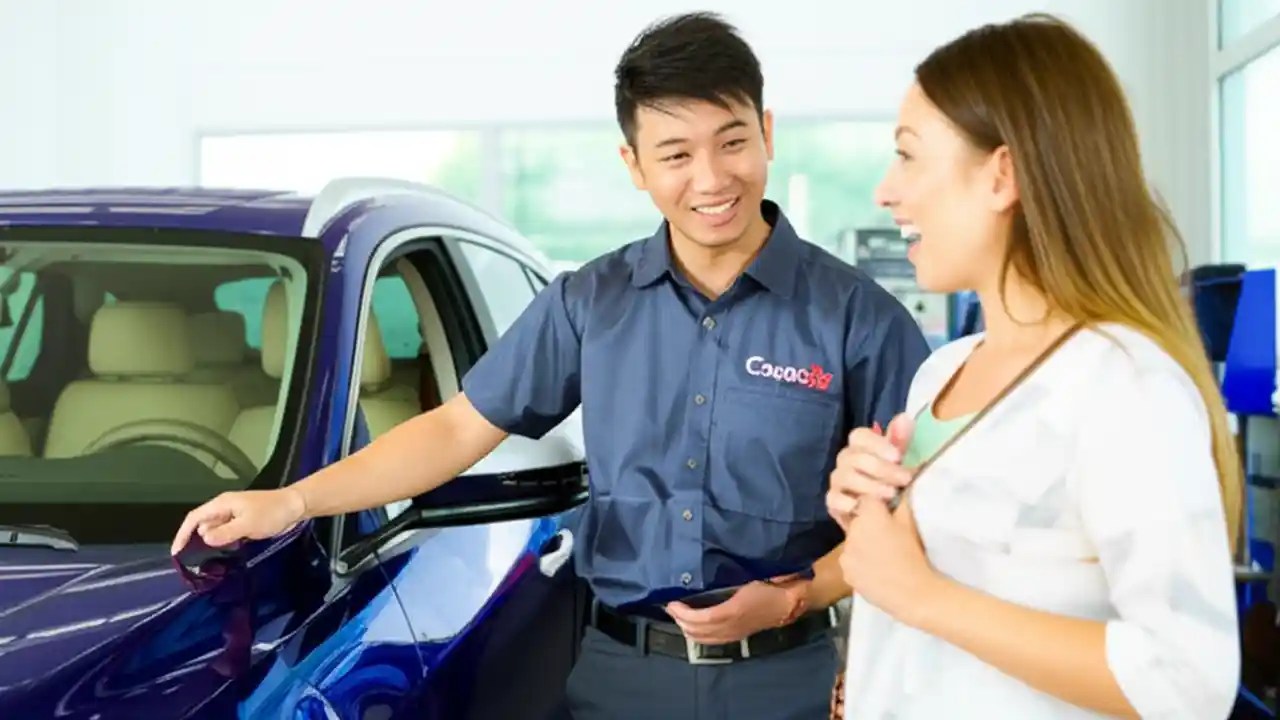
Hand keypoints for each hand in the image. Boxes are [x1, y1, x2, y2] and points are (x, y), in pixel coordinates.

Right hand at [171, 488, 307, 554]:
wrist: (295, 506)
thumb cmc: (272, 513)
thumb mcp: (248, 525)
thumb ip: (225, 532)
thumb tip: (204, 538)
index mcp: (222, 504)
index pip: (195, 518)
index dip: (182, 534)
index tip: (176, 552)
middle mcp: (224, 508)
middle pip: (202, 524)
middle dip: (193, 540)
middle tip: (189, 562)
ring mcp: (234, 515)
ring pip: (214, 529)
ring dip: (208, 543)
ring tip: (201, 562)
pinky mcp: (243, 522)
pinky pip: (226, 532)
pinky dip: (221, 542)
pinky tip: (221, 554)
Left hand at [665, 576, 807, 644]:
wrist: (790, 601)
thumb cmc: (769, 584)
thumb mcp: (747, 578)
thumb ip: (726, 581)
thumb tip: (703, 576)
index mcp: (732, 611)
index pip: (702, 618)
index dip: (684, 613)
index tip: (672, 602)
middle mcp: (731, 626)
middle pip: (698, 631)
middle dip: (681, 620)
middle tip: (671, 607)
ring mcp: (735, 633)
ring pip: (704, 639)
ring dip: (688, 629)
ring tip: (679, 617)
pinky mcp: (738, 636)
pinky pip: (713, 641)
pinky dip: (699, 636)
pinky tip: (693, 629)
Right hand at [827, 413, 914, 530]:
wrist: (887, 516)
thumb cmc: (894, 481)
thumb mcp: (901, 462)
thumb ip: (900, 440)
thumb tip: (905, 417)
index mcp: (861, 446)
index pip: (859, 436)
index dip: (877, 444)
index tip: (897, 457)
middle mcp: (846, 460)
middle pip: (853, 457)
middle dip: (881, 468)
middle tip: (904, 480)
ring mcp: (837, 481)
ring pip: (845, 476)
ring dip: (869, 485)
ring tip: (891, 495)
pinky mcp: (832, 502)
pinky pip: (834, 499)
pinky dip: (849, 503)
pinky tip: (866, 508)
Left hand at [839, 496, 938, 624]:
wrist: (915, 593)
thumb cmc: (916, 554)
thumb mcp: (911, 522)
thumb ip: (902, 502)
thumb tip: (900, 490)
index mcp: (869, 514)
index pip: (868, 500)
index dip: (878, 508)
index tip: (888, 517)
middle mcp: (852, 530)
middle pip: (858, 522)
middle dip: (869, 526)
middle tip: (888, 539)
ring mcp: (846, 553)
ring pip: (853, 543)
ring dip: (863, 546)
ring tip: (883, 558)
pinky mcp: (846, 573)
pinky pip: (851, 563)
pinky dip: (861, 565)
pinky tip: (877, 572)